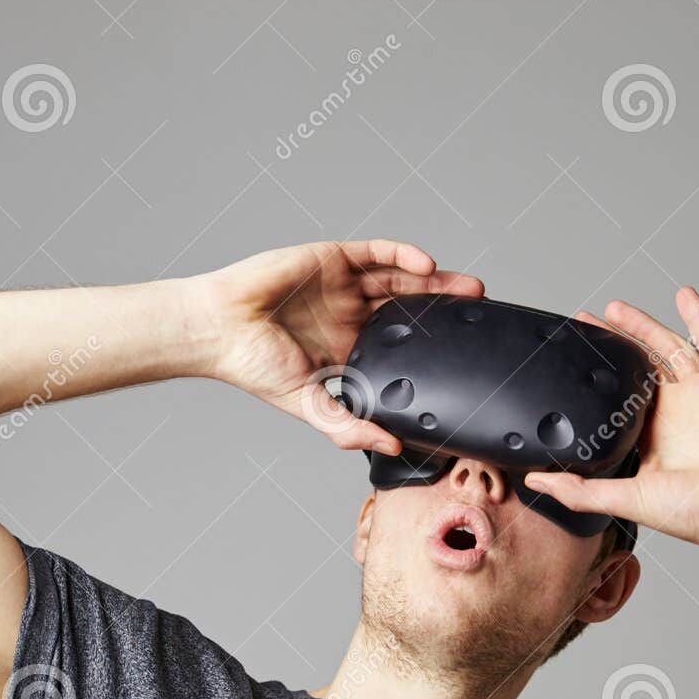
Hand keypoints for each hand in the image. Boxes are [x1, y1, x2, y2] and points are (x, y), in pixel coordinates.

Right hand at [194, 240, 482, 452]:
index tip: (464, 357)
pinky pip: (377, 251)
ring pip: (400, 278)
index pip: (400, 346)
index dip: (432, 348)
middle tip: (480, 316)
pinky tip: (426, 265)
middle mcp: (348, 314)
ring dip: (435, 281)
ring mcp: (341, 284)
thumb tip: (392, 446)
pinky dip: (404, 255)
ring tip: (468, 289)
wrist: (218, 328)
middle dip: (445, 310)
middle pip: (409, 308)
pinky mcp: (332, 258)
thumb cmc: (252, 365)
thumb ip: (348, 427)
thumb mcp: (308, 405)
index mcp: (345, 349)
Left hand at [523, 288, 698, 563]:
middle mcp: (674, 410)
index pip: (615, 395)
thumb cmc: (694, 513)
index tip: (568, 358)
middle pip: (637, 365)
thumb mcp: (624, 499)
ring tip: (614, 308)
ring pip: (666, 347)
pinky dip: (697, 316)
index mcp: (649, 434)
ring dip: (642, 325)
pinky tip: (684, 294)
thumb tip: (532, 481)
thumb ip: (577, 490)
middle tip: (583, 322)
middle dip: (611, 343)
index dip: (595, 376)